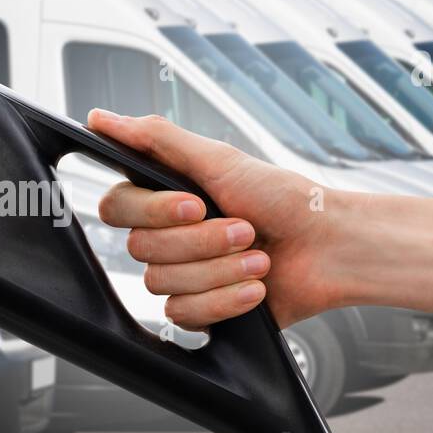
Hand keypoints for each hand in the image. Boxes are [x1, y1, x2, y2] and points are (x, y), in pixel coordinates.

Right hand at [89, 109, 341, 328]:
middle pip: (141, 249)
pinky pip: (183, 314)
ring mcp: (183, 275)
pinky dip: (224, 300)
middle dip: (201, 242)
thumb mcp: (219, 159)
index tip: (195, 205)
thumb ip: (156, 139)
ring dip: (218, 271)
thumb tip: (101, 119)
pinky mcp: (200, 311)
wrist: (330, 249)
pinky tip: (254, 288)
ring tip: (258, 260)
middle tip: (245, 230)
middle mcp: (169, 236)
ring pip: (161, 283)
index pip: (116, 207)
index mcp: (166, 198)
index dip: (152, 211)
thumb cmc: (285, 199)